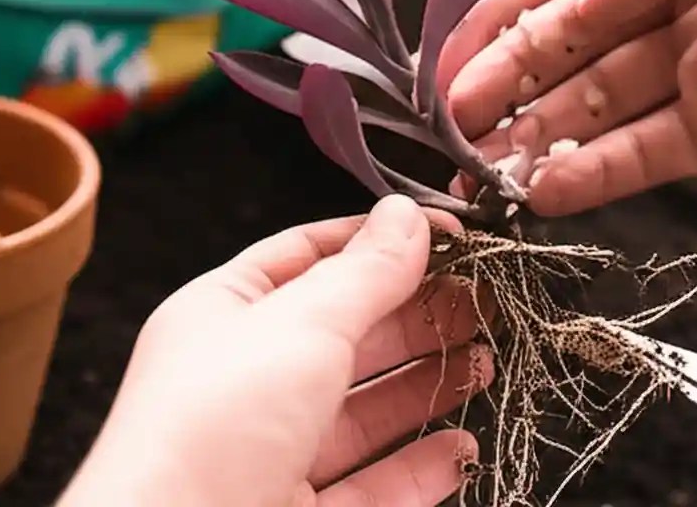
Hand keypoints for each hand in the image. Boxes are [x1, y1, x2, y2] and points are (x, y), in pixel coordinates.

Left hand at [56, 195, 493, 506]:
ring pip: (363, 412)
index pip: (306, 258)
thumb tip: (407, 216)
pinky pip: (370, 486)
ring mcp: (270, 453)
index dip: (376, 243)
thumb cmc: (211, 430)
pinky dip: (419, 467)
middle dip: (416, 314)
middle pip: (345, 333)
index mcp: (222, 316)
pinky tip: (459, 447)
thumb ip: (366, 274)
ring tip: (484, 362)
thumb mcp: (299, 327)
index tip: (447, 235)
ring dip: (426, 385)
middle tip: (485, 299)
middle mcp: (244, 382)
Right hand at [439, 0, 696, 215]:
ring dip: (535, 132)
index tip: (460, 46)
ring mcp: (693, 70)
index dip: (514, 9)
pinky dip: (586, 174)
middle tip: (455, 114)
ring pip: (593, 104)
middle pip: (573, 44)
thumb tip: (563, 6)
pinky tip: (542, 187)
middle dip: (510, 77)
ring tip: (483, 160)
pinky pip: (635, 155)